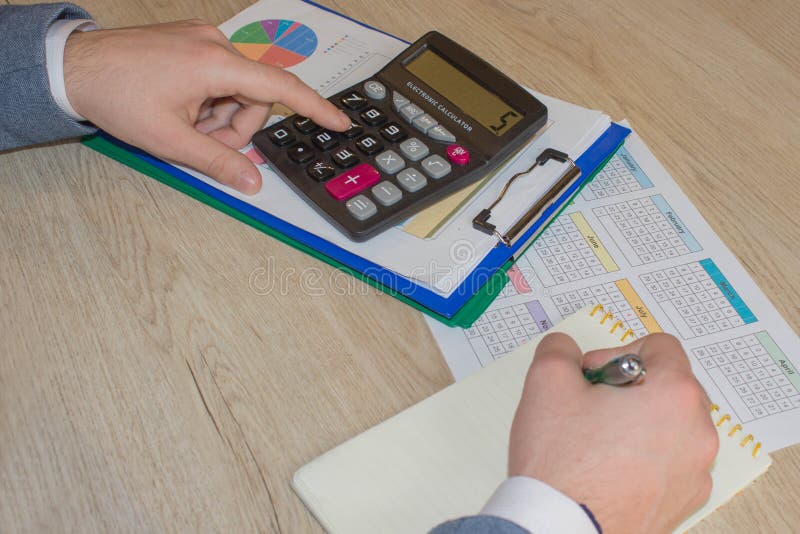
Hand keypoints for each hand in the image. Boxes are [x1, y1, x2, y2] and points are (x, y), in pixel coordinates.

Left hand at [63, 20, 349, 193]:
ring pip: (235, 89)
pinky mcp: (190, 40)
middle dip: (234, 126)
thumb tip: (252, 182)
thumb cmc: (115, 96)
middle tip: (203, 142)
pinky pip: (217, 75)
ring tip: (183, 124)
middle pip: (253, 96)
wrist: (71, 65)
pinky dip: (207, 99)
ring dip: (218, 115)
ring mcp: (201, 38)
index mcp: (215, 63)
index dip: (314, 108)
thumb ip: (218, 162)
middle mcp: (215, 43)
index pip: (280, 87)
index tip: (339, 121)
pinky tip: (179, 107)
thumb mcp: (170, 140)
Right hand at [509, 333, 718, 533]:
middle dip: (629, 389)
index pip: (659, 346)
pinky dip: (642, 460)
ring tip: (595, 443)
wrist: (563, 531)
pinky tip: (605, 470)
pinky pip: (668, 464)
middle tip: (591, 408)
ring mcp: (694, 472)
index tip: (592, 378)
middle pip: (668, 386)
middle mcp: (697, 433)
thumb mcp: (546, 383)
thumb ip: (559, 350)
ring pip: (669, 426)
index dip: (616, 353)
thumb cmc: (563, 467)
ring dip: (637, 424)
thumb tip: (566, 351)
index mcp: (674, 395)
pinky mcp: (682, 503)